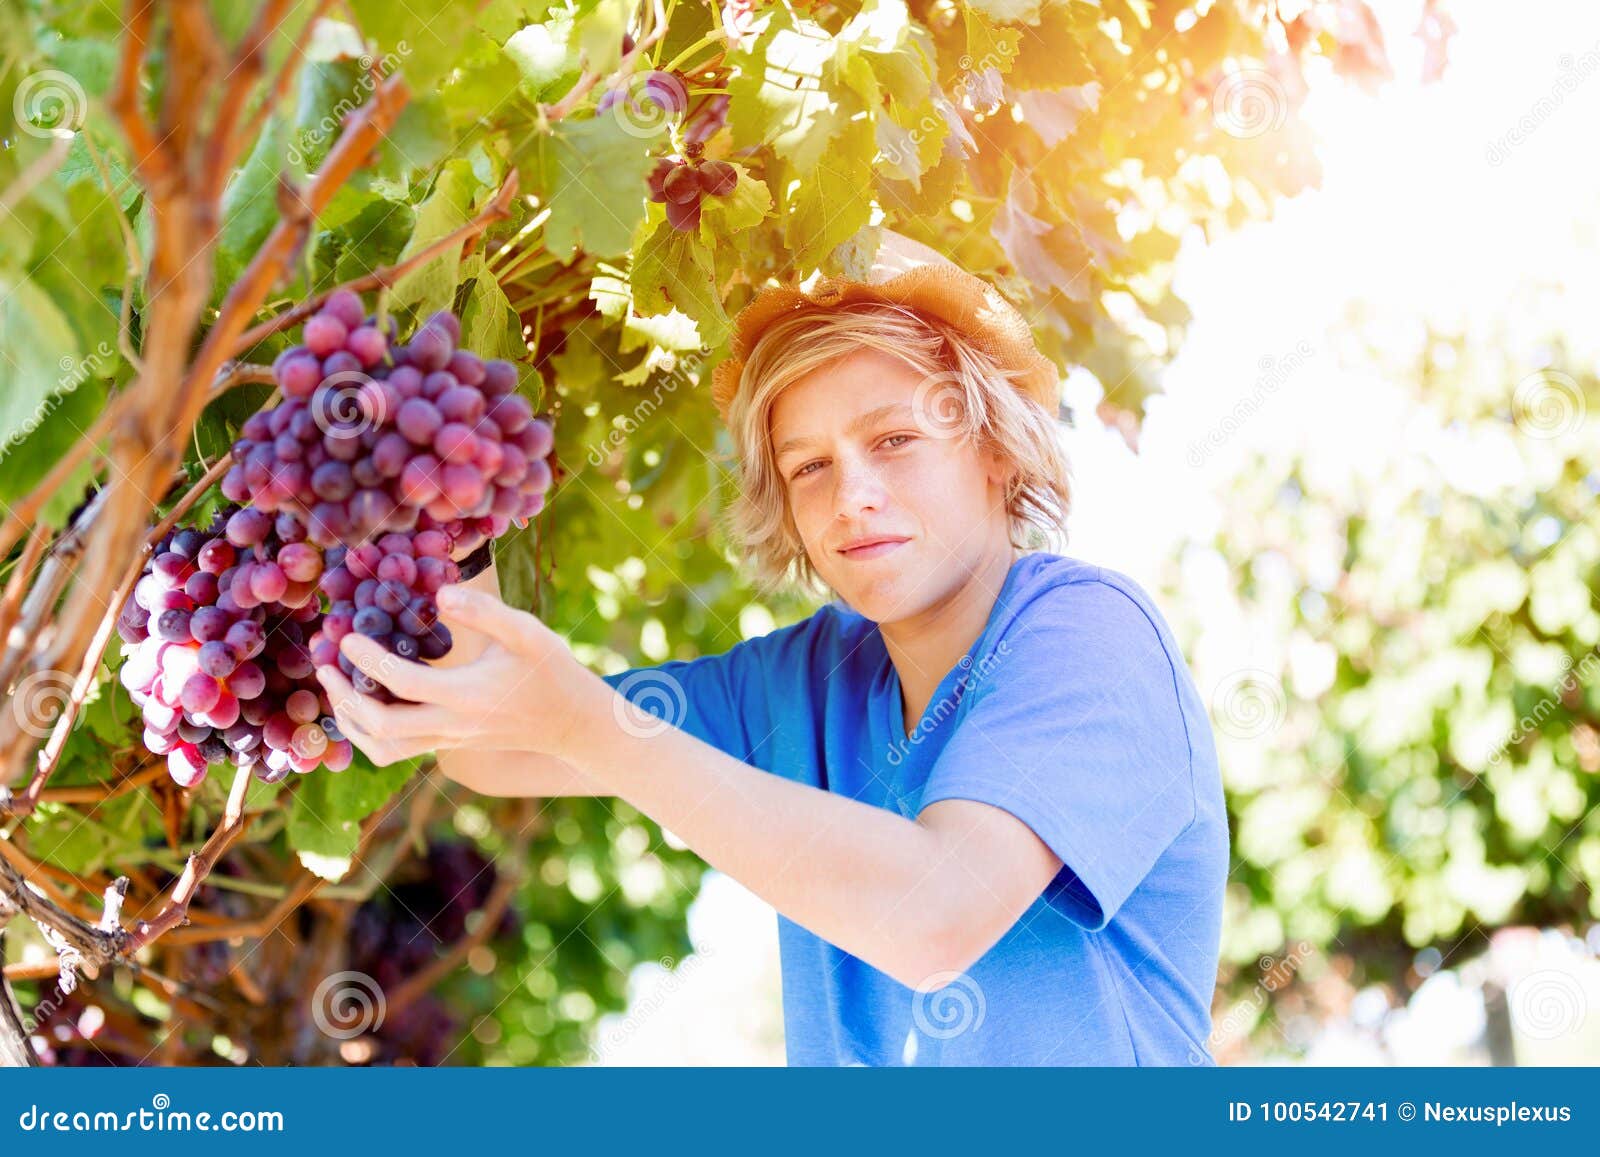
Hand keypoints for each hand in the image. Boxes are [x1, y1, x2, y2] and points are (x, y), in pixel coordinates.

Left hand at [315, 585, 605, 767]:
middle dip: (344, 695)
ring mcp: (448, 741)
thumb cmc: (550, 671)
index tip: (347, 633)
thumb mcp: (527, 632)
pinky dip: (368, 733)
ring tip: (335, 688)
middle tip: (325, 662)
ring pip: (383, 749)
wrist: (571, 722)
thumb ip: (484, 612)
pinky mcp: (448, 745)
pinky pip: (396, 750)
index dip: (367, 658)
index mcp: (467, 696)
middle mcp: (451, 726)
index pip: (402, 682)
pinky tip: (360, 706)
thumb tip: (440, 591)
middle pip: (381, 727)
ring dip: (351, 721)